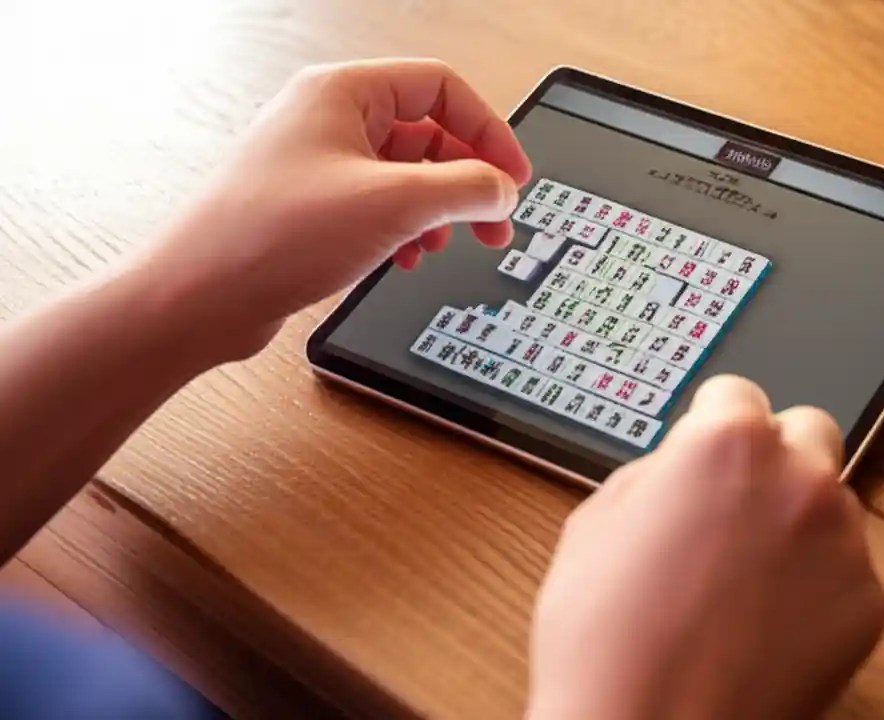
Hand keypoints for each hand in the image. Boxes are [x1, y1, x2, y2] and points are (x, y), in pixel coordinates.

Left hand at [133, 59, 530, 359]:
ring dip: (437, 209)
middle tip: (494, 222)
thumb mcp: (394, 205)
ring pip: (404, 174)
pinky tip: (406, 258)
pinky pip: (377, 205)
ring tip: (447, 245)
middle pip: (426, 132)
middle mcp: (327, 118)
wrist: (197, 296)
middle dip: (466, 180)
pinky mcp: (308, 206)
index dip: (488, 131)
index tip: (513, 178)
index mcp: (343, 92)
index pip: (441, 88)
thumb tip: (502, 187)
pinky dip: (404, 229)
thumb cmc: (272, 236)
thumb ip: (464, 189)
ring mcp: (316, 162)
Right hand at [528, 376, 883, 719]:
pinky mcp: (868, 604)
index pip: (737, 394)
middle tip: (731, 508)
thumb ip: (655, 474)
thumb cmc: (607, 639)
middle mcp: (800, 478)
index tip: (701, 455)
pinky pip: (846, 572)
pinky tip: (765, 627)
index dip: (709, 427)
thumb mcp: (595, 523)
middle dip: (773, 457)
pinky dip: (816, 589)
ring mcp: (843, 543)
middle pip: (806, 431)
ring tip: (742, 584)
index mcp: (726, 444)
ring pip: (830, 503)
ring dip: (796, 523)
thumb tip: (681, 469)